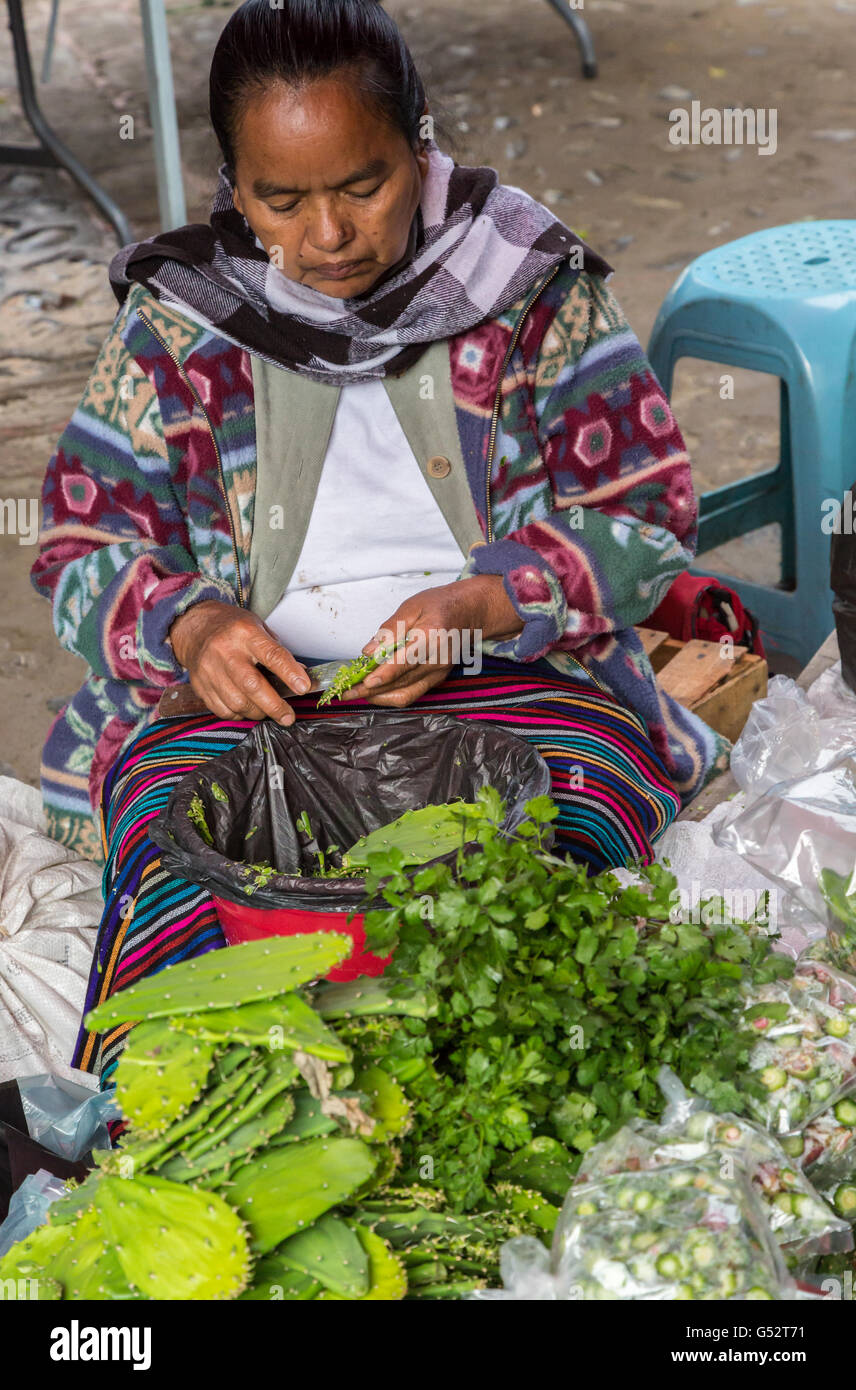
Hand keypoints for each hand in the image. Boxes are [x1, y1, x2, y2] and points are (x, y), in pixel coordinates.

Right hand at [168, 600, 310, 724]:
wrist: (196, 628)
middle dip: (274, 706)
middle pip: (252, 685)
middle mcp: (225, 651)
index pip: (271, 655)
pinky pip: (223, 710)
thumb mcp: (259, 628)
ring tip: (267, 710)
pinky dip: (239, 714)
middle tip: (288, 716)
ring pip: (238, 702)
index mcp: (245, 633)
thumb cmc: (232, 628)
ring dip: (258, 712)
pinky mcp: (201, 686)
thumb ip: (278, 653)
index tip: (304, 688)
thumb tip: (300, 676)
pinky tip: (246, 707)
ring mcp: (210, 669)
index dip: (290, 674)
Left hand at [342, 575, 522, 707]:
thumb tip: (369, 651)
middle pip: (401, 682)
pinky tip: (375, 692)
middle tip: (347, 692)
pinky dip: (391, 695)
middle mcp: (436, 659)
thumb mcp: (411, 607)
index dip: (383, 674)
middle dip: (371, 690)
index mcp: (430, 636)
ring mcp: (438, 672)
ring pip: (405, 693)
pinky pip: (412, 693)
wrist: (467, 611)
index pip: (404, 661)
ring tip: (356, 694)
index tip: (364, 682)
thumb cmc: (438, 605)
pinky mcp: (437, 678)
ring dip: (378, 696)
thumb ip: (390, 630)